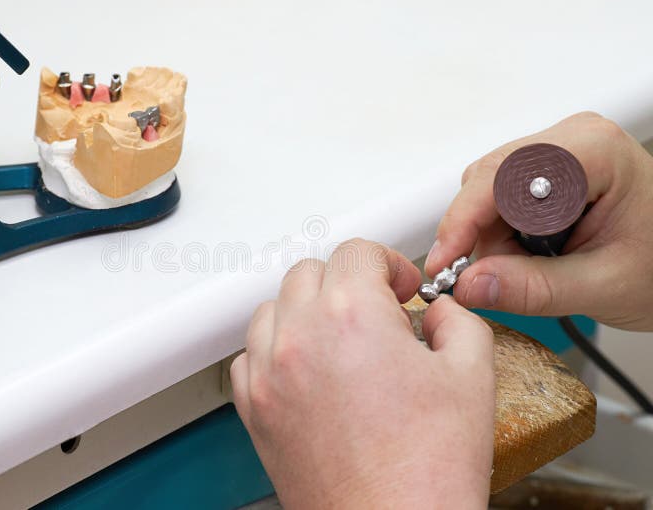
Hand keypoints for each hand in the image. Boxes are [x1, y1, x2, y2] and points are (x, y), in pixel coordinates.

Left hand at [231, 239, 493, 508]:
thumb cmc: (427, 470)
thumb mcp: (472, 375)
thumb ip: (456, 320)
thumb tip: (437, 312)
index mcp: (351, 316)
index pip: (356, 251)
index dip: (388, 263)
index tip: (400, 288)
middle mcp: (300, 337)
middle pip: (311, 272)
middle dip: (348, 283)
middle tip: (377, 312)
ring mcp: (269, 374)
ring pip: (273, 309)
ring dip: (307, 311)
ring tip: (340, 339)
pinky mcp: (254, 410)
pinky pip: (249, 357)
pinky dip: (275, 352)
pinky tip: (307, 369)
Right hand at [426, 112, 652, 330]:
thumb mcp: (602, 287)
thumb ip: (532, 289)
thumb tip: (469, 285)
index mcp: (594, 152)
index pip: (505, 177)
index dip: (465, 220)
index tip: (444, 263)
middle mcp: (570, 141)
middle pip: (487, 180)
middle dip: (480, 235)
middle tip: (488, 280)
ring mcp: (556, 153)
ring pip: (484, 190)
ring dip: (491, 237)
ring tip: (532, 268)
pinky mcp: (545, 171)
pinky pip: (495, 197)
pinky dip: (500, 234)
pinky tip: (530, 254)